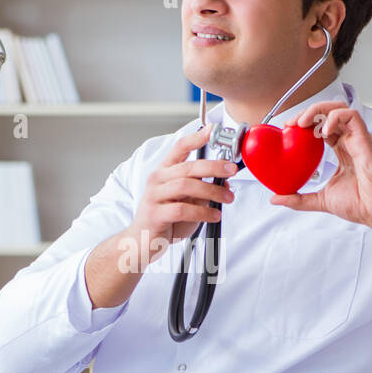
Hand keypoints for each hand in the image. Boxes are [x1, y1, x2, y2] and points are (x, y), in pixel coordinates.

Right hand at [127, 124, 238, 264]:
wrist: (140, 242)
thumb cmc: (164, 220)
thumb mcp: (187, 202)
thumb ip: (203, 191)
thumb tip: (225, 182)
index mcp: (164, 172)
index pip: (180, 148)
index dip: (196, 138)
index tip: (213, 130)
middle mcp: (157, 180)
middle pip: (188, 167)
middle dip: (213, 166)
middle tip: (231, 170)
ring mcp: (154, 196)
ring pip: (186, 186)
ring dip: (211, 191)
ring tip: (227, 198)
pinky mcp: (155, 214)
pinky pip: (182, 209)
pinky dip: (202, 212)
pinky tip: (213, 215)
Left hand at [269, 101, 371, 230]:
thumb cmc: (361, 205)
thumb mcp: (321, 200)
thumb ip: (299, 198)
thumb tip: (275, 198)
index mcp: (343, 151)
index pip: (322, 126)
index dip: (305, 123)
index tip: (289, 129)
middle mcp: (351, 141)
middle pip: (330, 113)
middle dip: (309, 112)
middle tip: (292, 123)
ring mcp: (359, 139)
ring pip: (340, 109)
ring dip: (319, 110)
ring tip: (305, 122)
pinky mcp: (366, 140)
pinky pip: (352, 116)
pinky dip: (335, 117)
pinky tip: (324, 132)